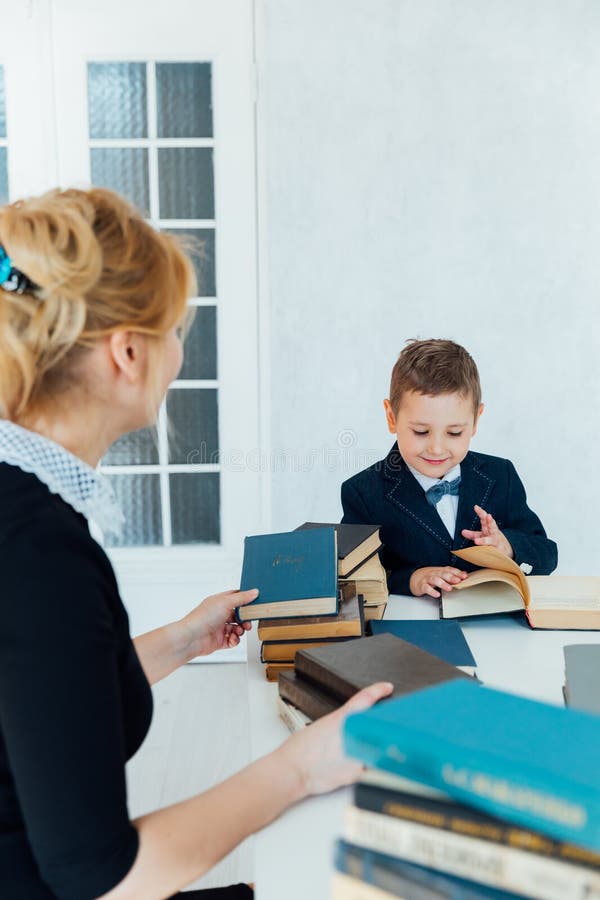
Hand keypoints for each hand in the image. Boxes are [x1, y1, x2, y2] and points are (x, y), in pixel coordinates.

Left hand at [178, 589, 257, 659]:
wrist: (192, 638)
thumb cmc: (203, 617)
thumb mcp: (226, 602)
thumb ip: (242, 598)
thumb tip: (254, 592)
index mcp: (219, 602)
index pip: (235, 598)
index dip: (245, 600)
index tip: (254, 603)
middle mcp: (219, 614)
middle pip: (238, 615)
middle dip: (245, 619)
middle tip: (248, 622)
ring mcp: (219, 628)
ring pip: (237, 628)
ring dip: (240, 631)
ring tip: (238, 631)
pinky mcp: (219, 640)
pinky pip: (232, 640)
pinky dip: (234, 640)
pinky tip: (232, 639)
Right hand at [277, 682, 393, 796]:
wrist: (293, 770)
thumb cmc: (300, 748)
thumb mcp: (322, 725)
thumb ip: (340, 724)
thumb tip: (349, 727)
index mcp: (342, 717)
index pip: (366, 698)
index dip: (379, 690)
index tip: (386, 688)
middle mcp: (353, 733)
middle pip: (378, 725)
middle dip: (380, 726)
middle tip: (374, 731)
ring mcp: (357, 753)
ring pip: (378, 747)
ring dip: (375, 747)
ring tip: (362, 751)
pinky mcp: (358, 772)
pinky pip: (371, 767)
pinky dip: (369, 766)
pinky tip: (358, 766)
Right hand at [409, 566, 467, 598]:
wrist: (414, 578)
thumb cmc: (430, 577)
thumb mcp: (441, 574)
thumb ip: (452, 574)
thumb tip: (464, 574)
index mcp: (440, 570)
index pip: (449, 570)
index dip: (457, 573)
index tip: (464, 576)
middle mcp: (434, 573)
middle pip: (442, 574)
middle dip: (451, 577)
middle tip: (458, 581)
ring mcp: (427, 579)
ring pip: (435, 580)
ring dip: (442, 583)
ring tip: (449, 588)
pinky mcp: (422, 586)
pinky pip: (426, 588)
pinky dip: (432, 591)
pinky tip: (437, 594)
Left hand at [461, 505, 513, 557]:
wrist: (507, 551)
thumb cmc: (493, 541)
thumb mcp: (483, 536)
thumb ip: (473, 534)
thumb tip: (463, 532)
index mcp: (489, 529)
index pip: (484, 519)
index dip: (481, 513)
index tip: (476, 507)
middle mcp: (494, 534)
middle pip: (492, 526)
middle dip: (490, 521)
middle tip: (488, 516)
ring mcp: (497, 543)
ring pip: (491, 541)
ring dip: (484, 540)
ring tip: (476, 541)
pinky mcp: (499, 552)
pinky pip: (494, 552)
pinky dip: (490, 553)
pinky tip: (486, 553)